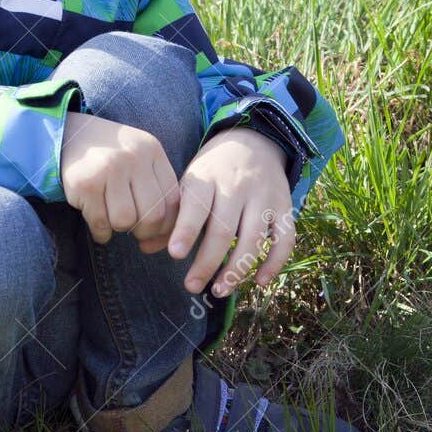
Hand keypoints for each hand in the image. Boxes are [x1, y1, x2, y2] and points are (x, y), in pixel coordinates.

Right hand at [60, 111, 181, 245]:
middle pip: (152, 215)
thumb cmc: (112, 155)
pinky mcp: (85, 184)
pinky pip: (99, 223)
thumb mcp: (141, 157)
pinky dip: (101, 233)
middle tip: (135, 231)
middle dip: (145, 231)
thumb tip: (169, 232)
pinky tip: (99, 227)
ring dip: (119, 228)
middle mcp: (133, 157)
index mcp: (152, 150)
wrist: (70, 134)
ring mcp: (108, 169)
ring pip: (125, 221)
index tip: (156, 229)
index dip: (167, 223)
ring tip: (113, 220)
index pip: (172, 199)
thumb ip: (157, 185)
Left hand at [163, 127, 294, 296]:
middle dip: (207, 262)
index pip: (196, 205)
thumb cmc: (213, 170)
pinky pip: (285, 239)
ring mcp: (264, 197)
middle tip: (191, 286)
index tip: (175, 254)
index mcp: (206, 178)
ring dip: (237, 269)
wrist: (255, 141)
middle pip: (224, 229)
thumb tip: (146, 248)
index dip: (186, 230)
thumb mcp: (189, 183)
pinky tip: (259, 282)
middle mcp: (237, 186)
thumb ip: (171, 215)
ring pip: (254, 238)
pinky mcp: (285, 207)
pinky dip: (275, 262)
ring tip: (219, 290)